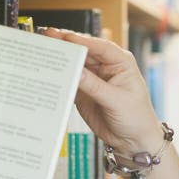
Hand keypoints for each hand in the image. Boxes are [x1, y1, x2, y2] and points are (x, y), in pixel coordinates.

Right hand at [41, 27, 163, 154]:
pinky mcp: (82, 92)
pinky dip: (58, 80)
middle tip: (46, 40)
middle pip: (82, 52)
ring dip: (59, 62)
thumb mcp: (117, 101)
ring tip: (41, 57)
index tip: (64, 38)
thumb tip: (75, 71)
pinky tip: (46, 76)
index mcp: (121, 62)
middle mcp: (105, 67)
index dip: (81, 41)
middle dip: (65, 47)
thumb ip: (94, 86)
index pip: (99, 47)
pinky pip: (68, 82)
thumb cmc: (136, 118)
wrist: (133, 141)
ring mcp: (92, 79)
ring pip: (73, 66)